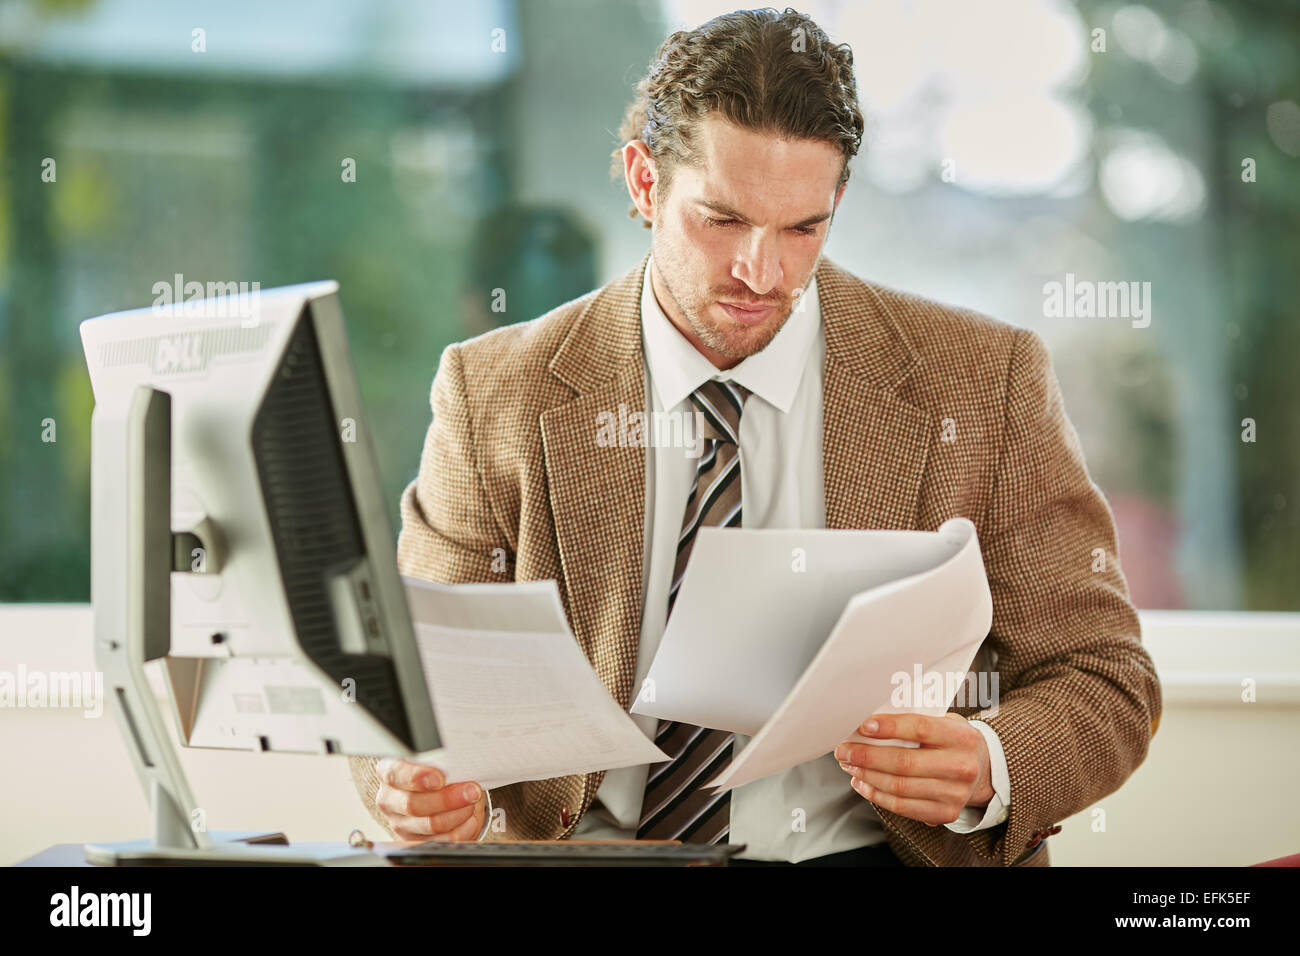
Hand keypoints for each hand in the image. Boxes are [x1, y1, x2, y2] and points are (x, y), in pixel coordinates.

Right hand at [374, 758, 487, 841]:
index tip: (440, 778)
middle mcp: (389, 800)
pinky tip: (468, 818)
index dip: (417, 777)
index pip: (395, 774)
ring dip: (459, 813)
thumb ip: (441, 762)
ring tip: (472, 802)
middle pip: (413, 805)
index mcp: (388, 772)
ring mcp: (400, 824)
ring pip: (431, 824)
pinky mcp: (416, 842)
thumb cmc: (437, 772)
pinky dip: (462, 828)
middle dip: (447, 798)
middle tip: (471, 790)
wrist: (438, 794)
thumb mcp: (436, 761)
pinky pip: (443, 840)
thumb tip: (459, 766)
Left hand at [835, 713, 992, 825]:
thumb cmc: (950, 739)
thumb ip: (913, 720)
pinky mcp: (945, 813)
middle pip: (905, 763)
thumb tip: (868, 725)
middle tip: (844, 750)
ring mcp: (955, 794)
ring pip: (899, 787)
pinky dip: (876, 795)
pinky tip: (862, 782)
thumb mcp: (942, 721)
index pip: (920, 728)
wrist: (981, 769)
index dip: (889, 727)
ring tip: (849, 764)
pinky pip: (902, 807)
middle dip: (867, 756)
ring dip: (867, 775)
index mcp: (961, 736)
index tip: (863, 726)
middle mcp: (962, 766)